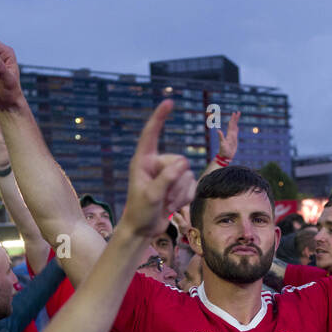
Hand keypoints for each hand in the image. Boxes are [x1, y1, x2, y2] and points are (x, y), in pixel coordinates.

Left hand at [120, 100, 197, 237]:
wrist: (143, 229)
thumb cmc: (140, 212)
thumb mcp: (151, 195)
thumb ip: (166, 178)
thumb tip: (183, 163)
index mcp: (143, 161)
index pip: (152, 134)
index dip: (160, 117)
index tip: (168, 102)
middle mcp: (156, 164)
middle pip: (178, 161)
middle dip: (175, 182)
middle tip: (163, 198)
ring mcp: (167, 174)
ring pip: (187, 174)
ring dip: (179, 193)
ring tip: (166, 203)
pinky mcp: (177, 185)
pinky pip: (192, 184)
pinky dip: (185, 197)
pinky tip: (172, 206)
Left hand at [216, 110, 240, 159]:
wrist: (225, 156)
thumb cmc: (224, 151)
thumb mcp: (222, 143)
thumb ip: (220, 136)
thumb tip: (218, 130)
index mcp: (229, 134)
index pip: (231, 125)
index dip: (233, 119)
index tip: (234, 113)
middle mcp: (231, 134)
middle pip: (234, 124)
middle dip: (236, 118)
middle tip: (238, 112)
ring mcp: (232, 137)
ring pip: (235, 127)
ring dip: (236, 122)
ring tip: (238, 116)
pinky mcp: (234, 140)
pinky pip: (236, 133)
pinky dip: (236, 129)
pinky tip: (237, 127)